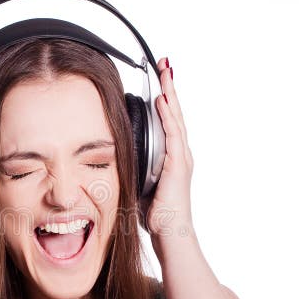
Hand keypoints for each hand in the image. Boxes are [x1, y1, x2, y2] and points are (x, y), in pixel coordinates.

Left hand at [143, 58, 193, 237]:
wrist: (169, 234)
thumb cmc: (155, 215)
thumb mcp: (139, 182)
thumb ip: (134, 166)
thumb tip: (117, 156)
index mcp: (172, 156)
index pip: (168, 120)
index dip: (164, 98)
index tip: (159, 77)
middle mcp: (180, 153)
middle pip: (175, 112)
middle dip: (170, 87)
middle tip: (166, 64)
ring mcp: (181, 158)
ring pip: (176, 118)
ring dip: (170, 94)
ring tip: (166, 72)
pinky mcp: (178, 166)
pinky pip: (173, 135)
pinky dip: (168, 116)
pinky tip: (162, 100)